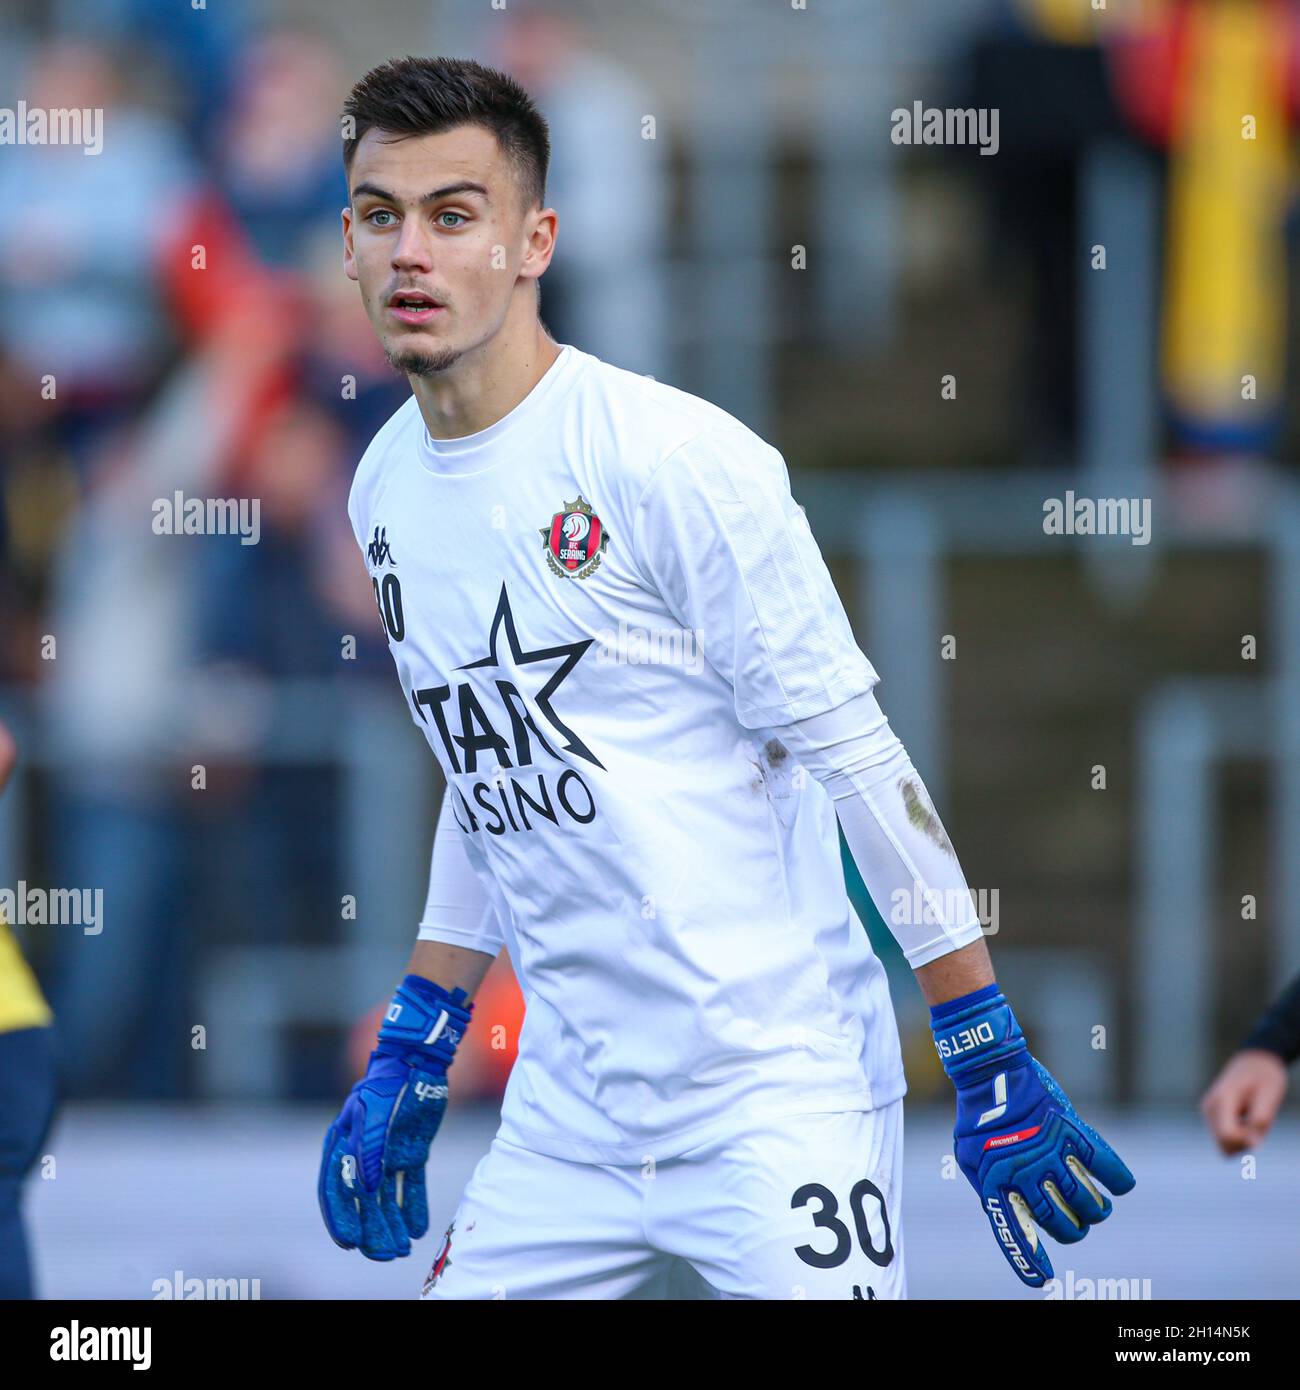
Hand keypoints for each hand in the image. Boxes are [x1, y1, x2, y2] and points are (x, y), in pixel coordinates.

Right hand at [318, 975, 471, 1260]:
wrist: (421, 1061)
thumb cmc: (390, 1084)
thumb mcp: (376, 1115)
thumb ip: (370, 1151)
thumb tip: (367, 1191)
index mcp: (343, 1144)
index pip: (336, 1189)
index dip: (340, 1217)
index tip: (350, 1242)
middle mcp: (362, 1154)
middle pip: (363, 1201)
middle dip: (372, 1230)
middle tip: (385, 1255)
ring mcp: (387, 1154)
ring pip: (387, 1197)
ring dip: (393, 1224)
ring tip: (402, 1250)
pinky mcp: (411, 1151)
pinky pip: (410, 1184)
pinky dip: (413, 1205)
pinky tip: (418, 1228)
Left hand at [932, 984, 1134, 1287]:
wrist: (990, 1069)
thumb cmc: (978, 1116)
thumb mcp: (970, 1156)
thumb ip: (992, 1189)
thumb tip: (1018, 1219)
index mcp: (996, 1182)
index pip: (1015, 1232)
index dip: (1029, 1261)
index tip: (1042, 1282)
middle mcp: (1025, 1173)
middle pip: (1062, 1225)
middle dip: (1072, 1231)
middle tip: (1074, 1223)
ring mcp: (1052, 1152)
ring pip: (1088, 1203)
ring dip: (1095, 1211)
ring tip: (1094, 1207)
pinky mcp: (1072, 1131)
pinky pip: (1106, 1167)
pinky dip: (1118, 1180)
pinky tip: (1120, 1185)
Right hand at [1201, 1049, 1287, 1154]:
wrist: (1254, 1062)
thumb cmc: (1265, 1077)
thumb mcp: (1271, 1095)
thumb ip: (1261, 1119)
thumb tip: (1253, 1144)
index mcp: (1222, 1099)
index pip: (1227, 1135)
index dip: (1248, 1142)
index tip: (1260, 1131)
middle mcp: (1209, 1107)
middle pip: (1224, 1146)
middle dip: (1245, 1144)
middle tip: (1258, 1126)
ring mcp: (1207, 1112)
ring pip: (1224, 1146)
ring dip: (1242, 1142)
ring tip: (1252, 1121)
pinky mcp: (1210, 1116)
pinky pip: (1224, 1140)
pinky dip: (1238, 1138)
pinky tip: (1245, 1120)